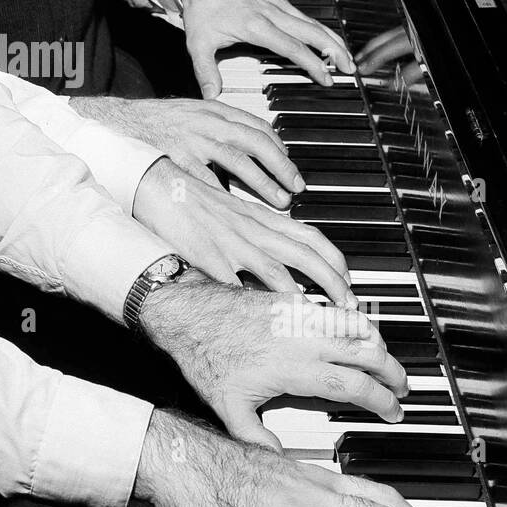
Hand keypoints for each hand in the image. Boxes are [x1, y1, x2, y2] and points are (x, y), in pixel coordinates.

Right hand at [73, 94, 302, 202]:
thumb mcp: (191, 113)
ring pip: (237, 160)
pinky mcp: (176, 158)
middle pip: (255, 141)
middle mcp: (207, 122)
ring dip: (262, 182)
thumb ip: (219, 123)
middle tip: (296, 187)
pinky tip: (239, 210)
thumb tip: (248, 139)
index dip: (279, 148)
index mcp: (213, 109)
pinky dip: (224, 195)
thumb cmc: (155, 122)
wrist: (118, 123)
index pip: (257, 125)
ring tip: (279, 201)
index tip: (291, 167)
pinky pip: (206, 179)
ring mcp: (192, 140)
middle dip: (281, 166)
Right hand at [132, 158, 353, 304]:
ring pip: (280, 271)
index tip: (348, 282)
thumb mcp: (232, 212)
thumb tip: (277, 251)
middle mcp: (253, 229)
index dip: (335, 261)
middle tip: (349, 307)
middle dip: (333, 283)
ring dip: (304, 298)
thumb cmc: (191, 200)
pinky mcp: (210, 257)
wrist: (157, 185)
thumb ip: (255, 229)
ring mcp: (233, 243)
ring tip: (320, 320)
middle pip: (306, 256)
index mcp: (261, 217)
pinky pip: (239, 285)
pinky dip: (257, 303)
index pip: (311, 236)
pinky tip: (267, 321)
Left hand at [137, 279, 405, 444]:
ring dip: (377, 343)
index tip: (392, 410)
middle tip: (402, 386)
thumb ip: (256, 438)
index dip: (379, 400)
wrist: (186, 311)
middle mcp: (303, 339)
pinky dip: (354, 318)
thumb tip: (279, 462)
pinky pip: (334, 306)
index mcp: (294, 369)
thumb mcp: (227, 407)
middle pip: (365, 353)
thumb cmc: (203, 356)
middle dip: (391, 371)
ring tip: (387, 359)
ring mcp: (299, 315)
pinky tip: (358, 327)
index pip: (352, 386)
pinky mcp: (291, 299)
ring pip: (355, 326)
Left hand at [175, 0, 353, 95]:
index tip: (326, 77)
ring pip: (311, 21)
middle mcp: (270, 11)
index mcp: (255, 24)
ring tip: (345, 56)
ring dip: (330, 39)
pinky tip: (324, 37)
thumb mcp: (198, 43)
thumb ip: (205, 71)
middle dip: (334, 50)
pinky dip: (318, 28)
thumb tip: (211, 95)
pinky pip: (303, 15)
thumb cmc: (201, 6)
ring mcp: (276, 3)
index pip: (292, 47)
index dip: (312, 64)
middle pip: (312, 32)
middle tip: (350, 68)